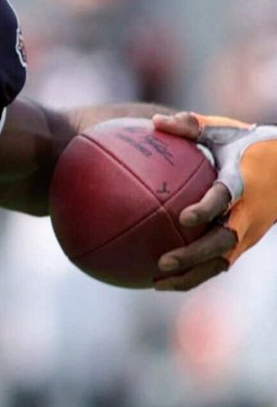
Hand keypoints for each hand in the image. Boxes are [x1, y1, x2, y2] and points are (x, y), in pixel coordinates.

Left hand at [152, 111, 276, 289]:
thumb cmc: (251, 144)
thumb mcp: (224, 130)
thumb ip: (191, 125)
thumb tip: (155, 122)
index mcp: (243, 183)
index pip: (225, 198)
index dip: (207, 209)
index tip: (184, 218)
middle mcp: (249, 213)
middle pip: (223, 242)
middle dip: (194, 255)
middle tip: (163, 262)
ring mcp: (249, 231)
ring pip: (222, 261)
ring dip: (192, 275)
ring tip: (156, 284)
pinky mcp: (245, 242)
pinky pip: (219, 263)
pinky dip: (195, 274)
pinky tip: (163, 279)